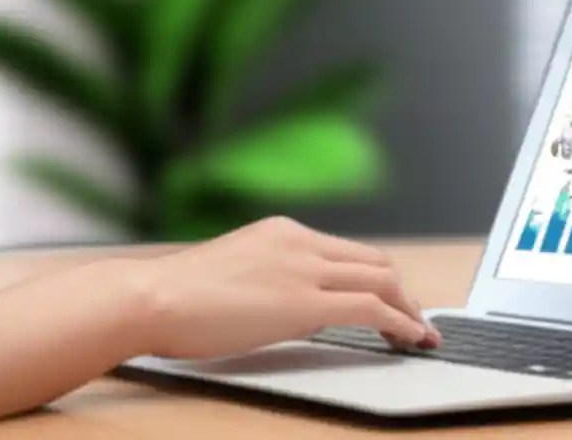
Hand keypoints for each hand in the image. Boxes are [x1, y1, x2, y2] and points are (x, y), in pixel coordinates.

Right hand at [134, 217, 441, 359]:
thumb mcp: (232, 274)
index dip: (378, 276)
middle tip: (414, 320)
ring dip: (408, 308)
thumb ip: (269, 281)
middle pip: (375, 261)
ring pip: (382, 279)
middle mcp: (299, 241)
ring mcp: (304, 268)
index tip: (389, 299)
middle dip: (402, 292)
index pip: (346, 251)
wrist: (152, 297)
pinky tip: (410, 339)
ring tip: (419, 334)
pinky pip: (371, 307)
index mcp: (280, 232)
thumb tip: (292, 308)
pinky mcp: (306, 301)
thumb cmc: (175, 297)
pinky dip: (400, 323)